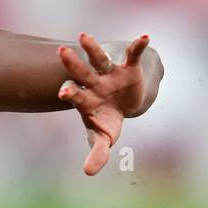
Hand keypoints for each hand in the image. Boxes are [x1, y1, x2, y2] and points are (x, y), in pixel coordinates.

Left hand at [57, 33, 150, 175]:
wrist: (124, 103)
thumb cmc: (107, 120)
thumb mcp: (103, 137)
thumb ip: (97, 152)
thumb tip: (88, 172)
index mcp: (84, 99)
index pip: (74, 94)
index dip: (69, 93)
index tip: (63, 93)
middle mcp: (93, 82)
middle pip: (80, 72)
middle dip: (72, 63)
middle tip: (61, 52)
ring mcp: (109, 73)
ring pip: (98, 57)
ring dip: (92, 47)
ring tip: (83, 35)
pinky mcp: (128, 67)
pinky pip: (133, 54)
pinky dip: (139, 45)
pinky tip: (146, 37)